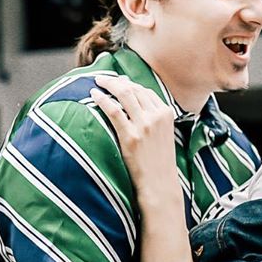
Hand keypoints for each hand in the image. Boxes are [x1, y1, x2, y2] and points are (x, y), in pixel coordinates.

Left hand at [91, 73, 178, 210]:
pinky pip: (114, 111)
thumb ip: (154, 119)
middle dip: (117, 81)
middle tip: (103, 78)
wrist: (160, 184)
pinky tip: (94, 95)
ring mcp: (144, 125)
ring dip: (109, 84)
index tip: (118, 81)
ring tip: (98, 81)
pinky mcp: (131, 136)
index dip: (130, 84)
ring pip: (124, 95)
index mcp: (167, 113)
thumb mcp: (164, 135)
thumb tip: (136, 106)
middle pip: (134, 89)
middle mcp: (157, 116)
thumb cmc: (159, 162)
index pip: (145, 91)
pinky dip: (103, 100)